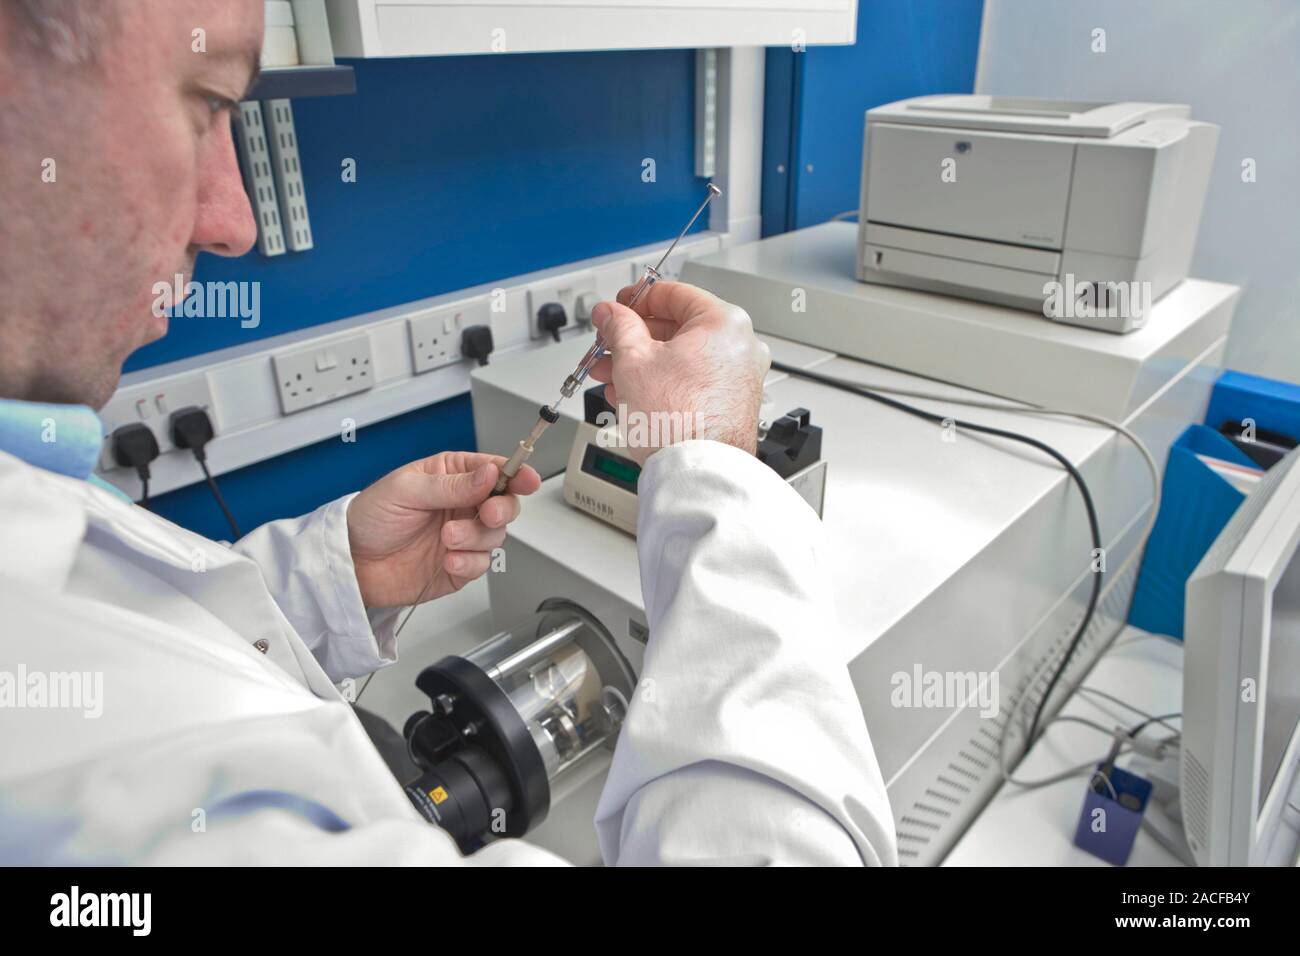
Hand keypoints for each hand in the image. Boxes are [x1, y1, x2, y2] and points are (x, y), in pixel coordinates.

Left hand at [347, 452, 539, 607]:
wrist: (351, 563)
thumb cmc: (370, 518)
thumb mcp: (406, 490)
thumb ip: (452, 485)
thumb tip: (490, 474)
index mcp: (451, 476)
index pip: (494, 471)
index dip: (515, 473)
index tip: (526, 479)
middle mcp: (461, 505)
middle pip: (505, 504)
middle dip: (502, 509)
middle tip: (487, 513)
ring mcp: (462, 536)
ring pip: (496, 536)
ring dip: (476, 538)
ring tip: (447, 539)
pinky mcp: (459, 566)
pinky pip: (481, 565)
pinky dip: (469, 563)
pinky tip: (448, 559)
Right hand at [588, 280, 769, 464]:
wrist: (697, 472)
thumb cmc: (679, 422)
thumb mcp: (633, 361)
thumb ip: (618, 327)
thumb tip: (610, 314)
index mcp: (724, 322)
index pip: (674, 293)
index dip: (636, 298)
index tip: (616, 307)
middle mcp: (741, 346)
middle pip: (678, 327)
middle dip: (634, 337)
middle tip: (608, 342)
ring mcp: (740, 376)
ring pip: (683, 357)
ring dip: (643, 362)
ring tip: (611, 373)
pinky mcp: (733, 403)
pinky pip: (693, 380)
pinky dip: (664, 382)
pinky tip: (633, 393)